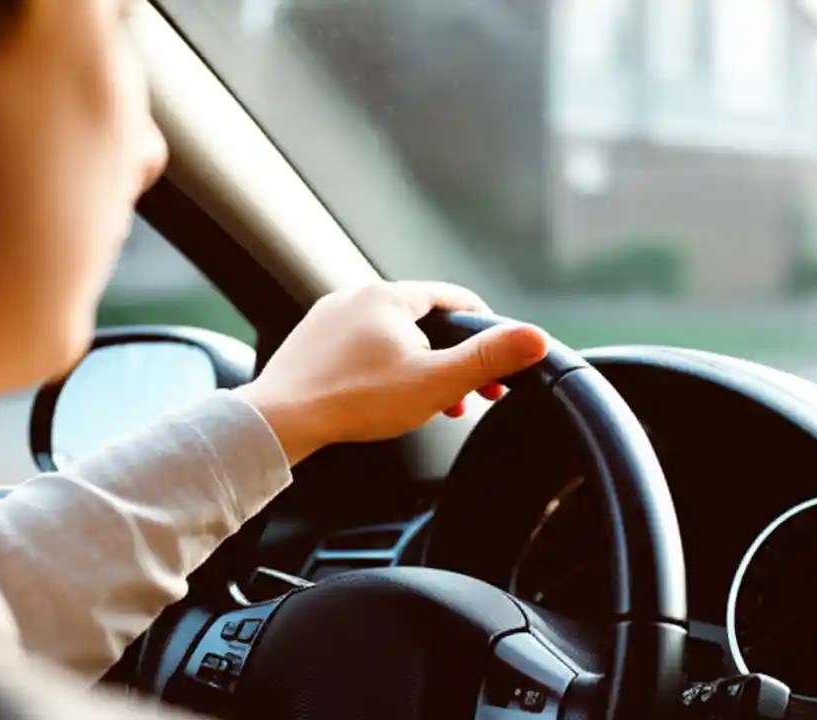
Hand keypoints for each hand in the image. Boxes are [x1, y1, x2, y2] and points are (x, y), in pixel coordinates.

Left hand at [236, 281, 548, 464]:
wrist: (281, 421)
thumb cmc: (355, 401)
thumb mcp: (436, 382)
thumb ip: (488, 358)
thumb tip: (535, 338)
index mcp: (390, 296)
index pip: (456, 299)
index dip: (486, 329)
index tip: (498, 360)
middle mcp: (357, 296)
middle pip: (424, 321)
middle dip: (452, 357)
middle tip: (469, 393)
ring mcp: (329, 318)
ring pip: (391, 336)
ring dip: (419, 366)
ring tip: (431, 402)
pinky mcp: (310, 343)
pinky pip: (360, 348)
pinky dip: (383, 368)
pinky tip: (386, 398)